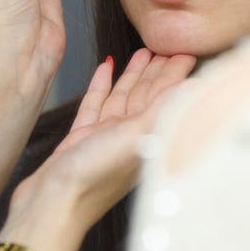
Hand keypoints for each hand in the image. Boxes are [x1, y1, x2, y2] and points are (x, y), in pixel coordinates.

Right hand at [4, 48, 195, 245]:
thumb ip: (164, 111)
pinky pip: (95, 105)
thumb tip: (197, 90)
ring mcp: (105, 137)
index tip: (187, 52)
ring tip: (142, 51)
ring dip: (133, 74)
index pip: (166, 98)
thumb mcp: (136, 137)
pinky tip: (105, 66)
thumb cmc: (95, 177)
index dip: (176, 75)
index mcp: (146, 137)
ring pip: (123, 98)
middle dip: (158, 71)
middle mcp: (129, 137)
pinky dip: (102, 85)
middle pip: (147, 96)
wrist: (52, 205)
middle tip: (167, 45)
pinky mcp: (82, 138)